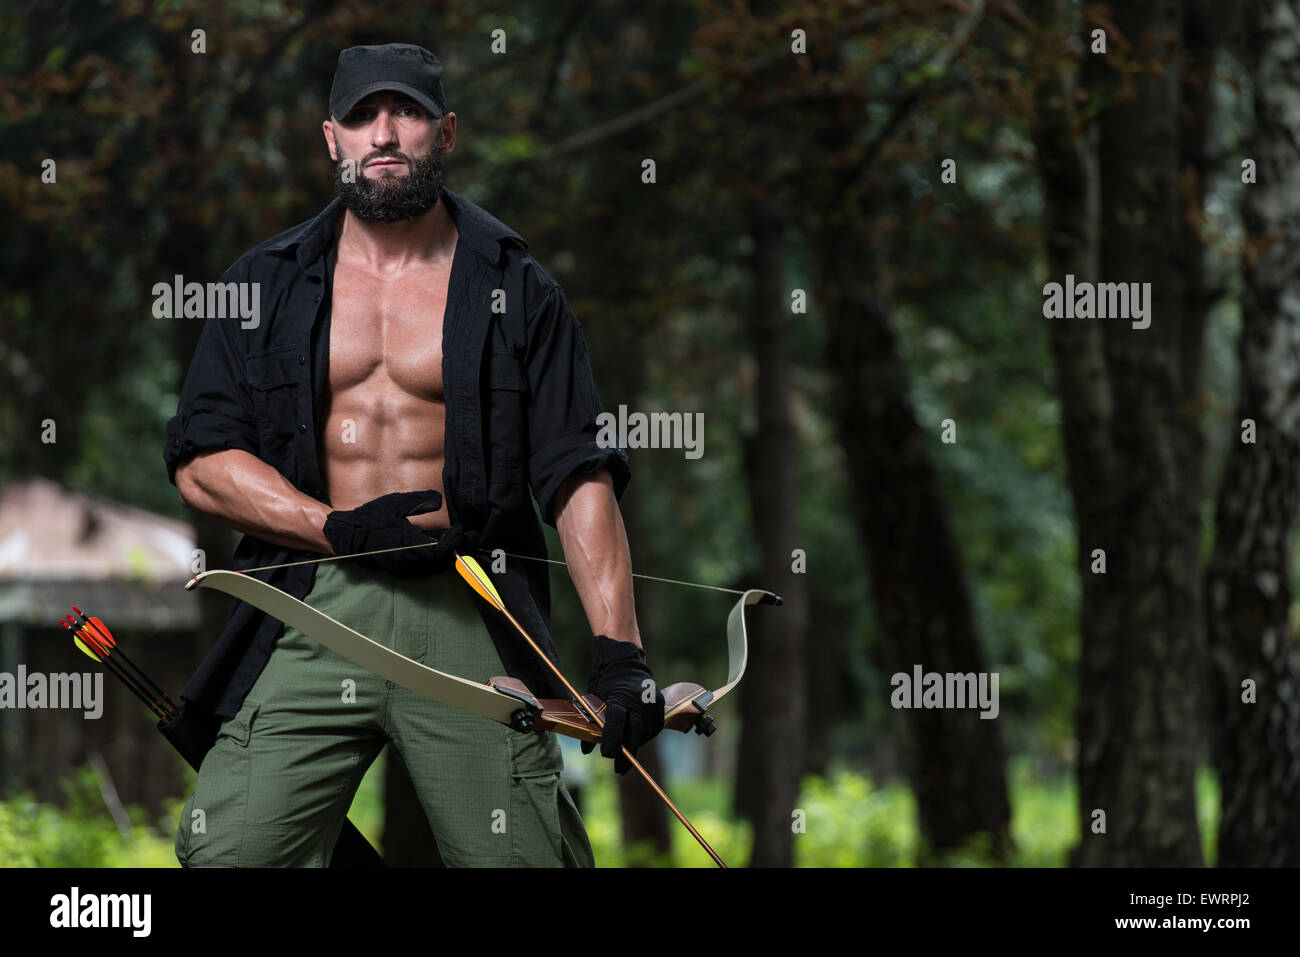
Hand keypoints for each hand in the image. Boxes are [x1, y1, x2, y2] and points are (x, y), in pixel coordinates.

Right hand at [322, 490, 466, 576]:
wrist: (346, 536)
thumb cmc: (371, 518)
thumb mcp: (396, 503)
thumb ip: (420, 501)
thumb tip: (440, 500)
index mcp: (408, 544)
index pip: (440, 550)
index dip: (454, 542)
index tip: (462, 530)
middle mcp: (407, 561)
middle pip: (440, 563)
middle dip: (456, 551)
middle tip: (469, 540)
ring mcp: (402, 569)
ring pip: (433, 569)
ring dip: (447, 559)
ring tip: (459, 546)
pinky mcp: (399, 572)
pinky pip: (423, 571)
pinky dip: (436, 563)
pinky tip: (441, 553)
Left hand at [580, 636, 664, 774]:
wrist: (625, 663)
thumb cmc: (606, 683)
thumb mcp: (593, 699)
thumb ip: (591, 723)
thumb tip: (586, 750)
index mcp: (618, 698)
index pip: (616, 723)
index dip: (612, 740)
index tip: (608, 755)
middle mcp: (637, 701)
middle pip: (634, 733)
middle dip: (626, 753)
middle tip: (619, 769)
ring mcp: (651, 703)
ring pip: (645, 733)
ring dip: (636, 745)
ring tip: (627, 752)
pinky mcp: (660, 704)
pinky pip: (655, 728)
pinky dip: (646, 736)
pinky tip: (638, 739)